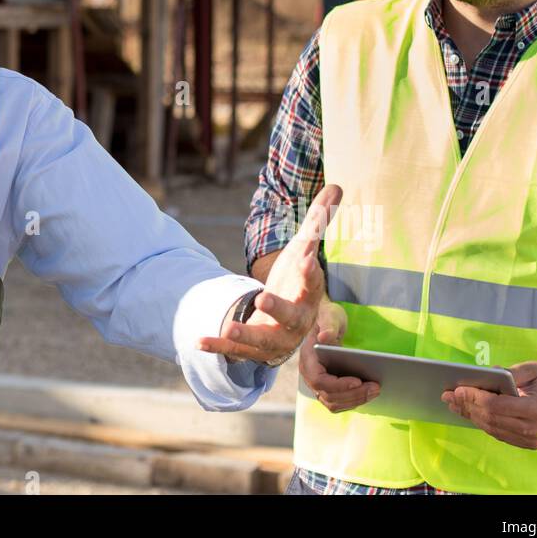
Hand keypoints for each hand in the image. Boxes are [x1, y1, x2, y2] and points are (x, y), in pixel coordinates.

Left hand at [199, 183, 340, 365]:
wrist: (285, 323)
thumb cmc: (297, 281)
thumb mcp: (303, 249)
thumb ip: (317, 221)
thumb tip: (337, 185)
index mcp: (309, 295)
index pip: (313, 283)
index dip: (310, 274)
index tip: (306, 259)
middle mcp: (295, 320)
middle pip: (291, 318)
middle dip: (278, 310)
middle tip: (263, 298)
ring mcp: (273, 337)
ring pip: (262, 341)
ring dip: (246, 336)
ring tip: (229, 328)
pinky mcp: (251, 349)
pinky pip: (233, 352)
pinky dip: (217, 348)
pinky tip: (198, 341)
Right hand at [299, 298, 379, 411]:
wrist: (327, 324)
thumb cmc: (328, 318)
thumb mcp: (329, 316)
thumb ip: (328, 325)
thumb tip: (324, 337)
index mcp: (307, 359)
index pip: (319, 380)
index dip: (338, 385)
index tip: (358, 381)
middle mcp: (309, 375)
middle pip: (329, 395)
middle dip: (354, 394)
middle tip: (376, 387)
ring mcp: (317, 384)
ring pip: (334, 403)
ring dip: (356, 400)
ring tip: (376, 390)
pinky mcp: (327, 389)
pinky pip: (338, 402)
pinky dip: (354, 401)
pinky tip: (369, 393)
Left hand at [440, 361, 536, 448]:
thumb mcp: (529, 368)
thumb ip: (506, 373)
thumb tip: (481, 374)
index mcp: (535, 410)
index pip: (496, 407)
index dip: (474, 398)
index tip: (457, 389)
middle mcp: (534, 429)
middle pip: (490, 419)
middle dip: (466, 406)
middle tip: (447, 396)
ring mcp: (531, 440)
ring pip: (492, 429)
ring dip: (470, 416)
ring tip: (453, 403)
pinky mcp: (528, 443)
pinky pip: (499, 433)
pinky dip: (482, 422)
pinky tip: (469, 411)